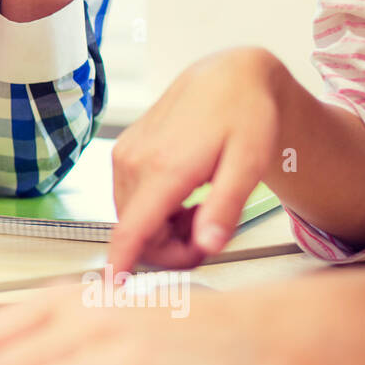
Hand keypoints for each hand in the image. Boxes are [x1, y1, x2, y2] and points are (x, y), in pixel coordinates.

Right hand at [108, 47, 285, 273]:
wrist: (228, 76)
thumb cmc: (244, 114)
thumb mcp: (249, 163)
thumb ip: (225, 206)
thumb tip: (208, 245)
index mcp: (164, 168)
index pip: (131, 229)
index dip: (121, 263)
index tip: (115, 288)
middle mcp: (134, 161)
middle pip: (136, 232)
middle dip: (170, 248)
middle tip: (211, 237)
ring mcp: (125, 155)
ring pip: (132, 218)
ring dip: (164, 230)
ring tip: (202, 210)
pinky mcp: (124, 152)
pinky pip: (130, 200)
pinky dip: (156, 211)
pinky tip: (185, 197)